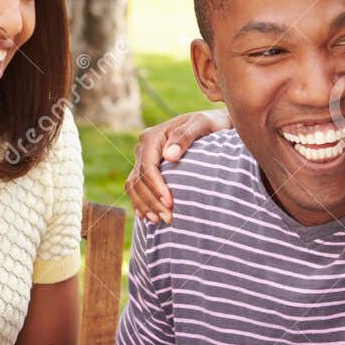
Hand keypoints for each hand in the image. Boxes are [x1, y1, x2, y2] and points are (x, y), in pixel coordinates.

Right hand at [125, 108, 229, 222]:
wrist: (211, 125)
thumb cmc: (208, 124)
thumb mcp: (200, 124)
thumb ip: (185, 137)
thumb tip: (170, 156)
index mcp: (151, 137)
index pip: (148, 167)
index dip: (156, 187)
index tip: (170, 203)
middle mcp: (142, 148)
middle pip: (138, 180)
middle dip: (151, 201)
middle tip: (168, 218)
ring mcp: (142, 159)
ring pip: (134, 186)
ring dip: (144, 205)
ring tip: (159, 221)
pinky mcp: (146, 169)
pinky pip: (137, 188)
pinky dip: (141, 203)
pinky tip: (150, 217)